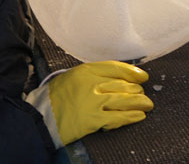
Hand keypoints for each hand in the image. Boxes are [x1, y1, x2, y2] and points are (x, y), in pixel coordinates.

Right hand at [25, 61, 153, 146]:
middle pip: (122, 85)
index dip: (132, 72)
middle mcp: (91, 84)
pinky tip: (140, 117)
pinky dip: (132, 117)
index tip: (142, 76)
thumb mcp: (71, 77)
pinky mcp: (93, 120)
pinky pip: (118, 118)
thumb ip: (91, 76)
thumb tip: (115, 79)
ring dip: (139, 103)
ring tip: (147, 105)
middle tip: (143, 94)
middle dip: (137, 90)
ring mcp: (93, 102)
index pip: (115, 68)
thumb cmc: (55, 96)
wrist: (41, 116)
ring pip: (124, 100)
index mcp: (85, 71)